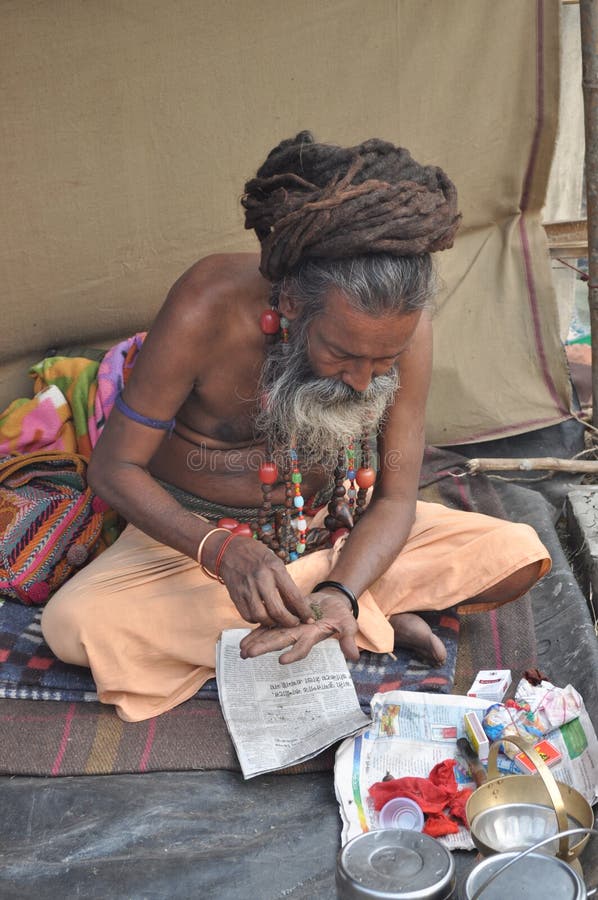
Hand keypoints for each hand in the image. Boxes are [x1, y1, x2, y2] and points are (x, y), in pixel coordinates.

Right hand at [215, 536, 314, 627]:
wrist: (228, 550)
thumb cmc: (257, 556)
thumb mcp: (275, 562)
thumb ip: (285, 583)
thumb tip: (297, 605)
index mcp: (275, 569)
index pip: (294, 596)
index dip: (303, 611)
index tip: (309, 619)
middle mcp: (261, 579)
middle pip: (278, 611)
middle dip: (289, 622)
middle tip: (294, 623)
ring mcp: (247, 589)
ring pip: (262, 617)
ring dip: (272, 623)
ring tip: (278, 621)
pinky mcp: (236, 596)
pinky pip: (248, 616)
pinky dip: (257, 620)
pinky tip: (262, 616)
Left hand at [239, 589, 359, 663]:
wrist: (332, 602)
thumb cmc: (340, 615)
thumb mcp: (348, 624)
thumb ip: (348, 638)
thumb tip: (354, 656)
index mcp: (312, 636)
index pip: (302, 647)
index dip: (293, 654)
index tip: (282, 660)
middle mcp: (298, 634)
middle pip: (279, 641)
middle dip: (263, 648)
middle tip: (247, 655)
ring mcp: (290, 627)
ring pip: (270, 635)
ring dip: (256, 643)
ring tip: (241, 651)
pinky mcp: (284, 618)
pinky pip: (269, 626)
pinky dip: (257, 632)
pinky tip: (243, 639)